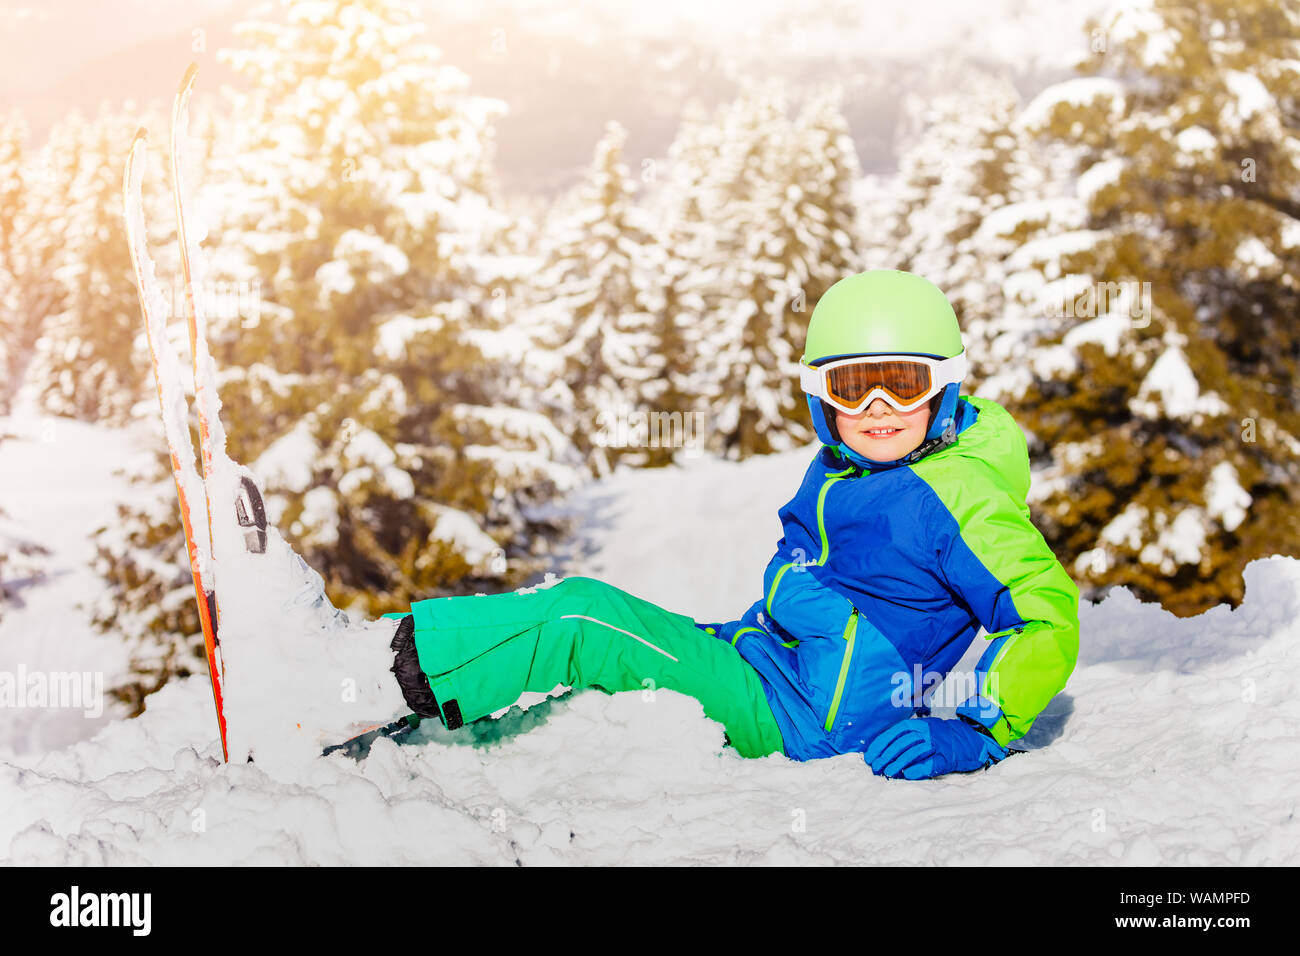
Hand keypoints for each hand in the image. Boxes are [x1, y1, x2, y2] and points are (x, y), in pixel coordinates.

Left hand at [862, 716, 1008, 779]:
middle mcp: (927, 732)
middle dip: (886, 757)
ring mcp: (938, 744)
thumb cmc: (940, 738)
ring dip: (898, 764)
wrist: (970, 740)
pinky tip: (908, 775)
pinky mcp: (947, 757)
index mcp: (918, 724)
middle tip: (876, 768)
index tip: (870, 757)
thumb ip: (904, 738)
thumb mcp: (922, 731)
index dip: (880, 745)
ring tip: (887, 772)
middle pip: (902, 744)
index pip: (894, 733)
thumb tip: (881, 753)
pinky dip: (918, 770)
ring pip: (914, 753)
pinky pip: (931, 763)